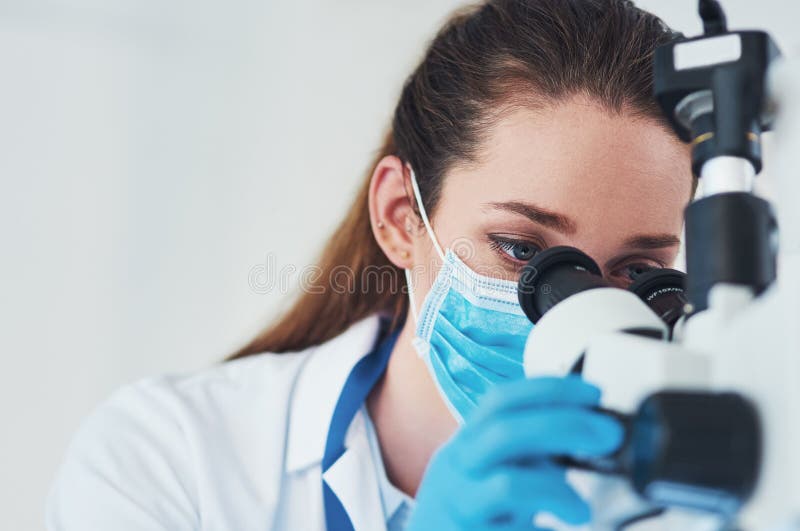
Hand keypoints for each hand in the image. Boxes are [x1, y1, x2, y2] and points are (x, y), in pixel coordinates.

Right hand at [406, 376, 622, 529]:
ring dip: (557, 490)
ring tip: (579, 510)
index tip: (593, 393)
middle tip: (609, 435)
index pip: (501, 401)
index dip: (549, 390)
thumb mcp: (487, 471)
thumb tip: (590, 431)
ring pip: (509, 485)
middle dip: (564, 425)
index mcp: (466, 444)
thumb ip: (526, 451)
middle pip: (506, 432)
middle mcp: (457, 471)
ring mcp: (461, 508)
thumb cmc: (470, 511)